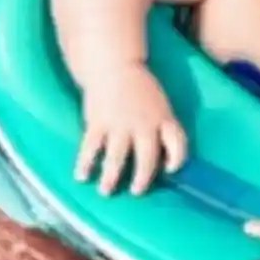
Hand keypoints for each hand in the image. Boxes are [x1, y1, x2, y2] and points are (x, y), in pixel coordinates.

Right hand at [75, 65, 187, 194]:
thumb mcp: (161, 106)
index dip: (177, 159)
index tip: (170, 170)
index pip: (178, 143)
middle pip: (146, 158)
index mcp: (163, 119)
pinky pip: (91, 148)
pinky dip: (85, 163)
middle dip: (142, 178)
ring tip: (106, 191)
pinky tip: (81, 176)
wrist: (115, 67)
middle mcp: (143, 125)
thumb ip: (163, 129)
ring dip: (111, 177)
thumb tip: (163, 161)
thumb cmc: (141, 90)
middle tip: (136, 191)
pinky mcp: (97, 122)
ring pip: (116, 158)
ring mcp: (119, 125)